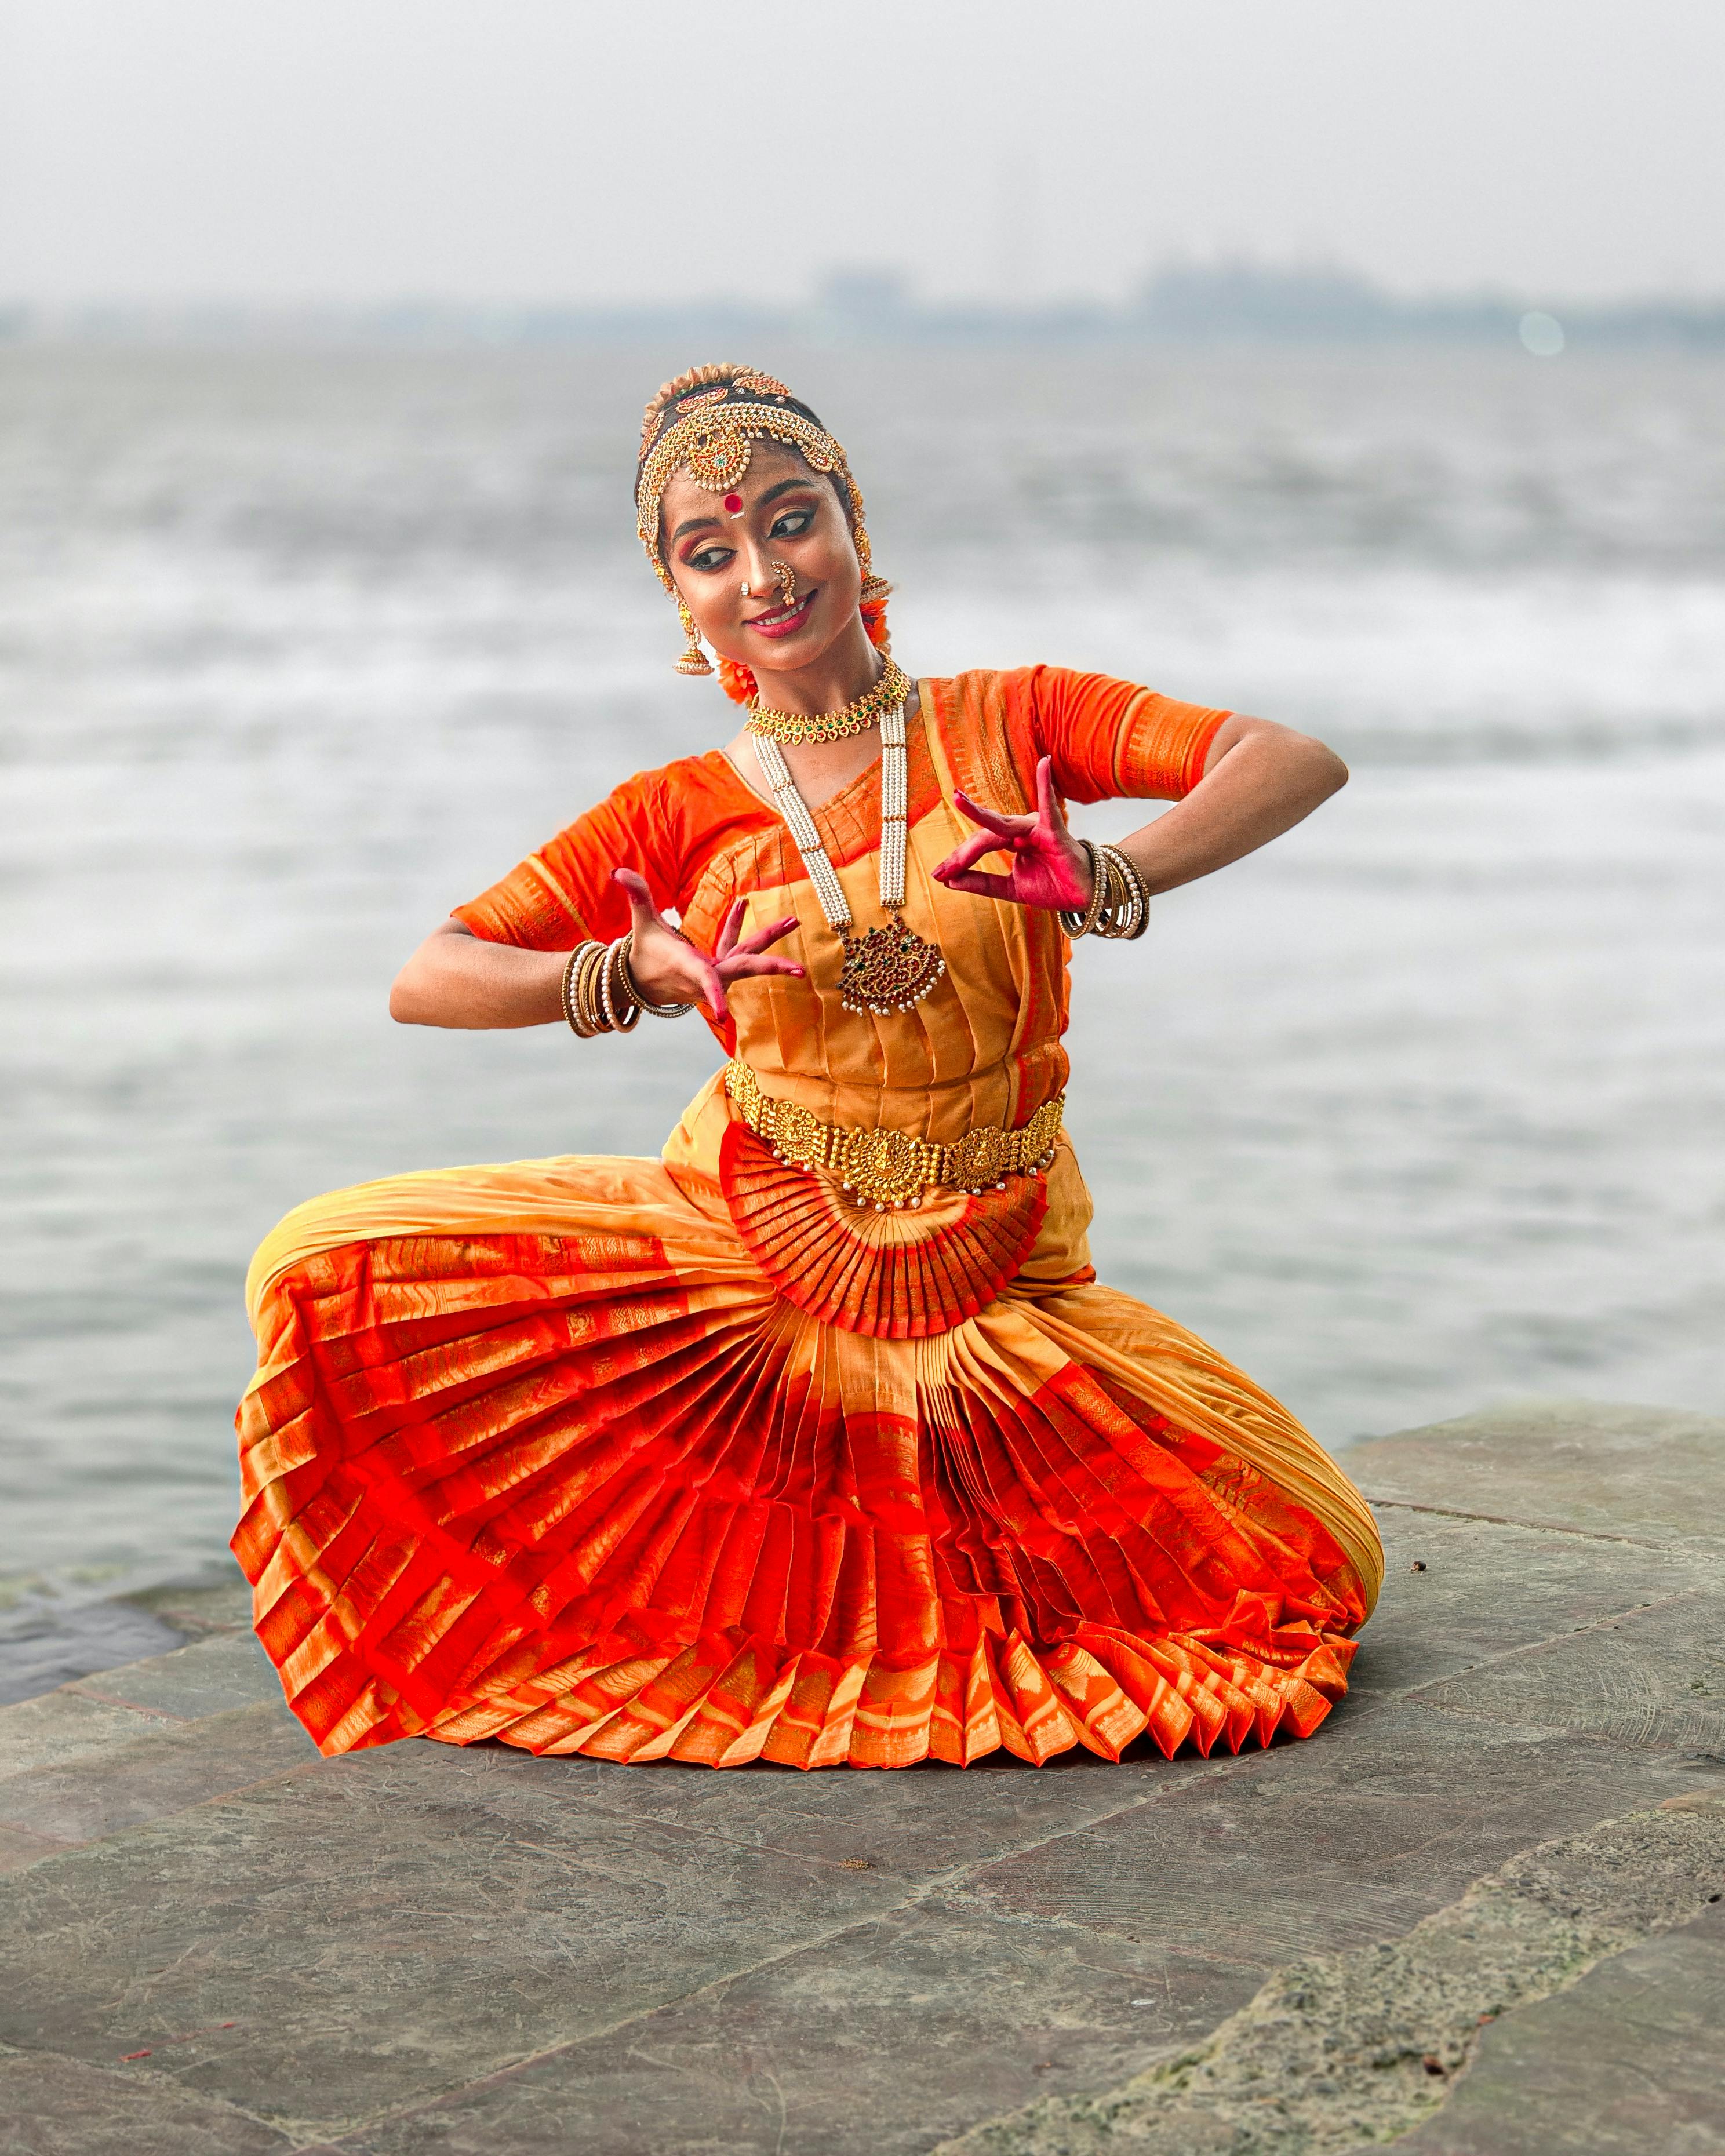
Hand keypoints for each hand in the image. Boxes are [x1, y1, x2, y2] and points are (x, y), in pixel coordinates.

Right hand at [613, 869, 801, 1023]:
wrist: (641, 982)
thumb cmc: (642, 954)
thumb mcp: (641, 923)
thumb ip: (637, 897)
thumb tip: (619, 871)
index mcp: (688, 967)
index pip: (704, 982)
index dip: (715, 995)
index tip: (723, 1015)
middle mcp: (707, 975)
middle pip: (744, 970)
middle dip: (773, 968)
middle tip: (801, 970)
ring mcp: (716, 974)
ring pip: (747, 957)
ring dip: (767, 938)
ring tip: (792, 920)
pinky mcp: (718, 971)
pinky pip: (734, 949)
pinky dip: (737, 928)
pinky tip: (741, 905)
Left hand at [930, 755, 1092, 911]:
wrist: (1083, 896)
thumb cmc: (1052, 886)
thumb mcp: (1010, 889)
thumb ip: (982, 883)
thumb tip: (950, 881)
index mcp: (1011, 839)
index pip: (979, 844)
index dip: (959, 859)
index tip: (939, 876)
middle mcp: (1021, 829)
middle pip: (985, 835)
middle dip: (963, 852)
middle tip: (942, 869)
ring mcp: (1037, 827)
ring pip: (1002, 825)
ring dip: (978, 815)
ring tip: (958, 799)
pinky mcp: (1055, 830)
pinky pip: (1049, 805)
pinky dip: (1046, 784)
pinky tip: (1044, 764)